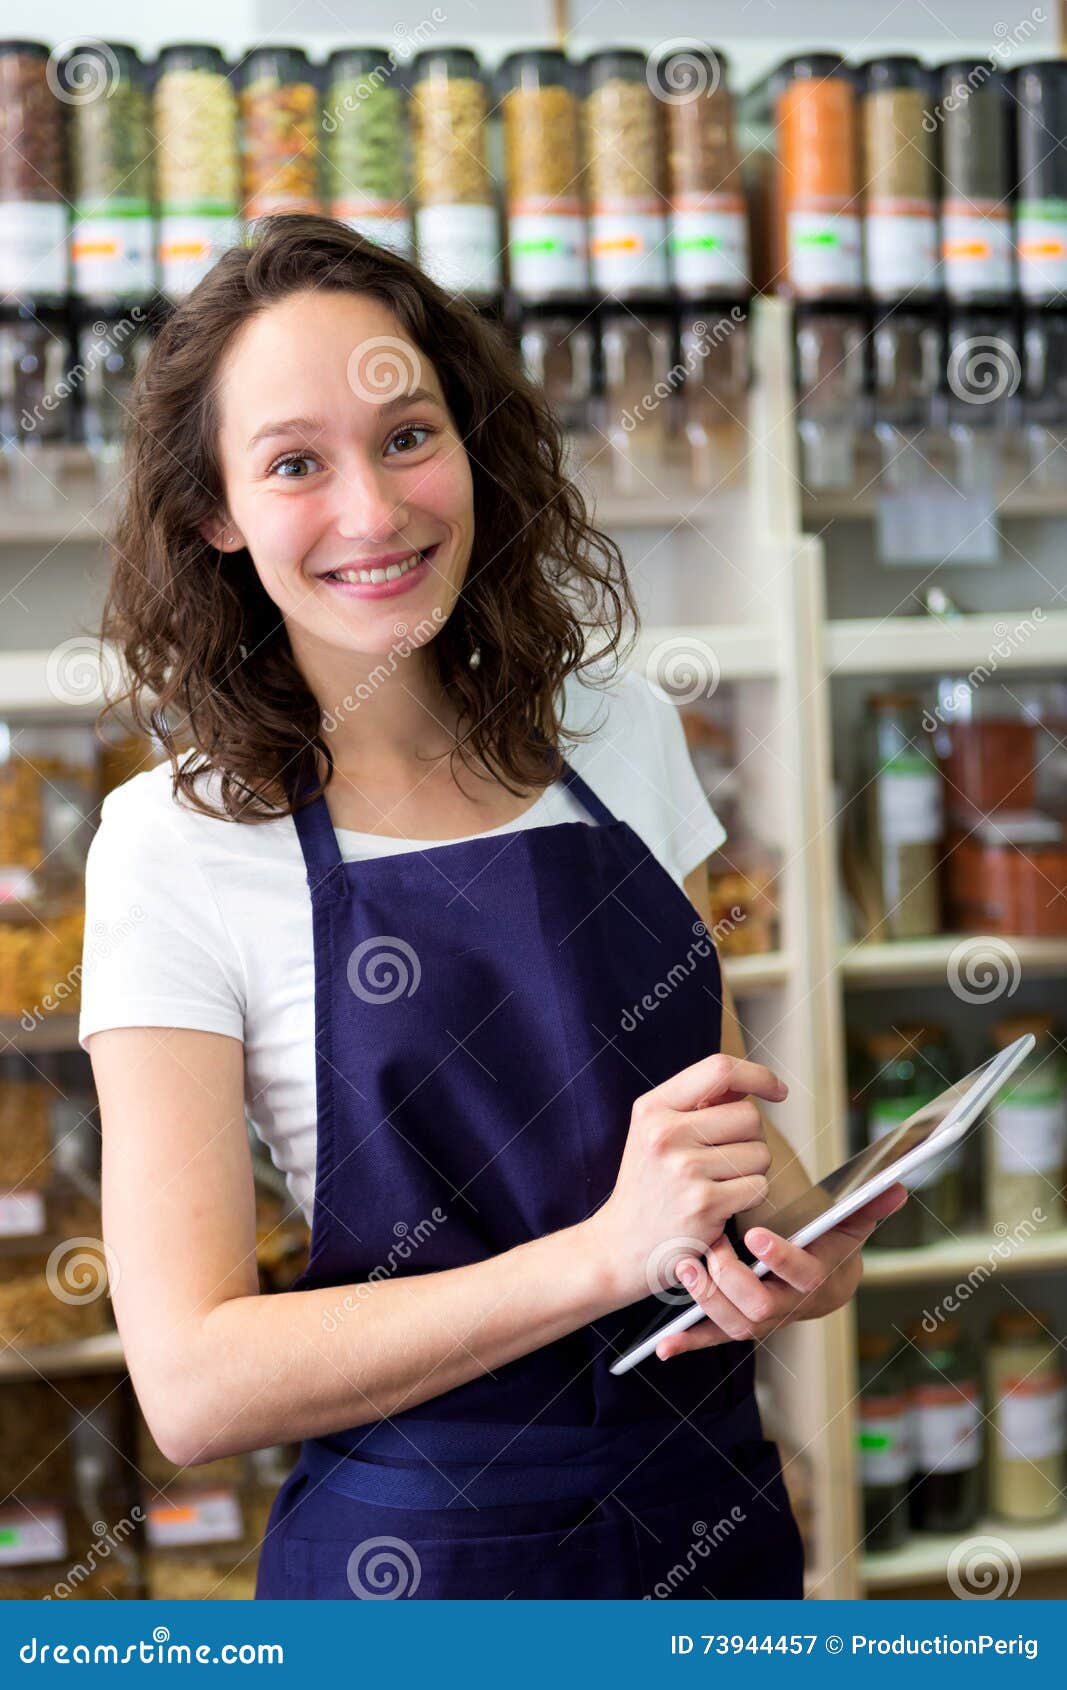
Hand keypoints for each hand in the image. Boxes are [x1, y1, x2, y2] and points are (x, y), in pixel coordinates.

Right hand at [584, 1051, 787, 1309]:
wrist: (619, 1245)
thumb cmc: (648, 1185)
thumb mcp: (655, 1133)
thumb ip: (697, 1104)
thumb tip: (752, 1083)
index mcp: (652, 1108)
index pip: (719, 1068)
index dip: (758, 1075)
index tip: (777, 1090)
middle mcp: (665, 1134)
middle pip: (749, 1115)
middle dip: (751, 1137)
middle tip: (725, 1158)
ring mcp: (684, 1170)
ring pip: (759, 1152)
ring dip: (751, 1169)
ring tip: (718, 1183)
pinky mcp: (704, 1205)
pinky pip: (758, 1186)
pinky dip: (749, 1196)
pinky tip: (722, 1204)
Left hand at [654, 1182, 907, 1358]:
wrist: (823, 1283)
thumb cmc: (829, 1243)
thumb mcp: (849, 1225)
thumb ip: (867, 1206)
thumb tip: (896, 1185)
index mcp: (819, 1280)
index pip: (804, 1276)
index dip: (781, 1259)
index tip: (756, 1236)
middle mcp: (791, 1307)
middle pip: (763, 1308)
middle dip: (732, 1278)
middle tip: (709, 1246)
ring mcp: (764, 1320)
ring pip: (736, 1325)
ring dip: (706, 1300)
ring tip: (684, 1265)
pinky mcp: (738, 1326)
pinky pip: (713, 1339)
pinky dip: (688, 1342)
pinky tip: (662, 1345)